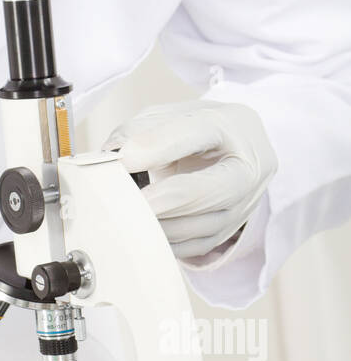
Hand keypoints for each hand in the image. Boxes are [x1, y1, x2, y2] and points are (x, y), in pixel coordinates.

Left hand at [103, 100, 276, 261]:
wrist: (239, 150)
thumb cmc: (199, 132)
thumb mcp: (170, 115)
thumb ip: (141, 129)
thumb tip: (115, 154)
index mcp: (230, 127)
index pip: (197, 133)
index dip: (157, 146)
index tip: (124, 158)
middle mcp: (245, 168)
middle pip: (211, 190)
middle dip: (165, 200)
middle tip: (127, 203)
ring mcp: (242, 204)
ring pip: (203, 225)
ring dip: (162, 224)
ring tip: (129, 217)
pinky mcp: (229, 231)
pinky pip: (197, 245)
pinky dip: (167, 242)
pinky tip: (144, 233)